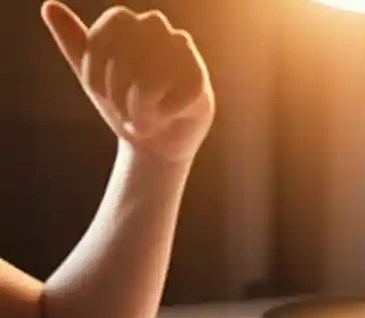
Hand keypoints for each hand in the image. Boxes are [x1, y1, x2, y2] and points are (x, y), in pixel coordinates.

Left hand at [41, 2, 214, 164]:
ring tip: (139, 119)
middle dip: (117, 86)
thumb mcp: (93, 76)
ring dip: (138, 105)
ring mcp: (183, 52)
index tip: (96, 90)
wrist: (155, 141)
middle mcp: (159, 30)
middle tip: (119, 109)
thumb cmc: (124, 104)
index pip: (111, 26)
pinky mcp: (199, 79)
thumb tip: (49, 6)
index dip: (98, 61)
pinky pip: (172, 95)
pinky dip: (161, 114)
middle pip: (130, 49)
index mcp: (131, 24)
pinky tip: (163, 118)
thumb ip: (74, 42)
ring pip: (151, 75)